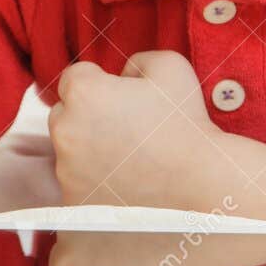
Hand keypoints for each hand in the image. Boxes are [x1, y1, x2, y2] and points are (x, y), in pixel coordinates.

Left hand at [46, 50, 218, 207]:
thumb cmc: (187, 126)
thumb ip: (137, 61)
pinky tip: (126, 188)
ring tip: (133, 163)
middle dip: (87, 118)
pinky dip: (95, 187)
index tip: (123, 99)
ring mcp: (65, 172)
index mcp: (83, 92)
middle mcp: (65, 131)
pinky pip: (77, 188)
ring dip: (90, 154)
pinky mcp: (73, 204)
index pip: (75, 77)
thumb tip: (122, 75)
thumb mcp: (170, 66)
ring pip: (69, 154)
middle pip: (64, 115)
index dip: (100, 84)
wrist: (201, 188)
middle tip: (128, 131)